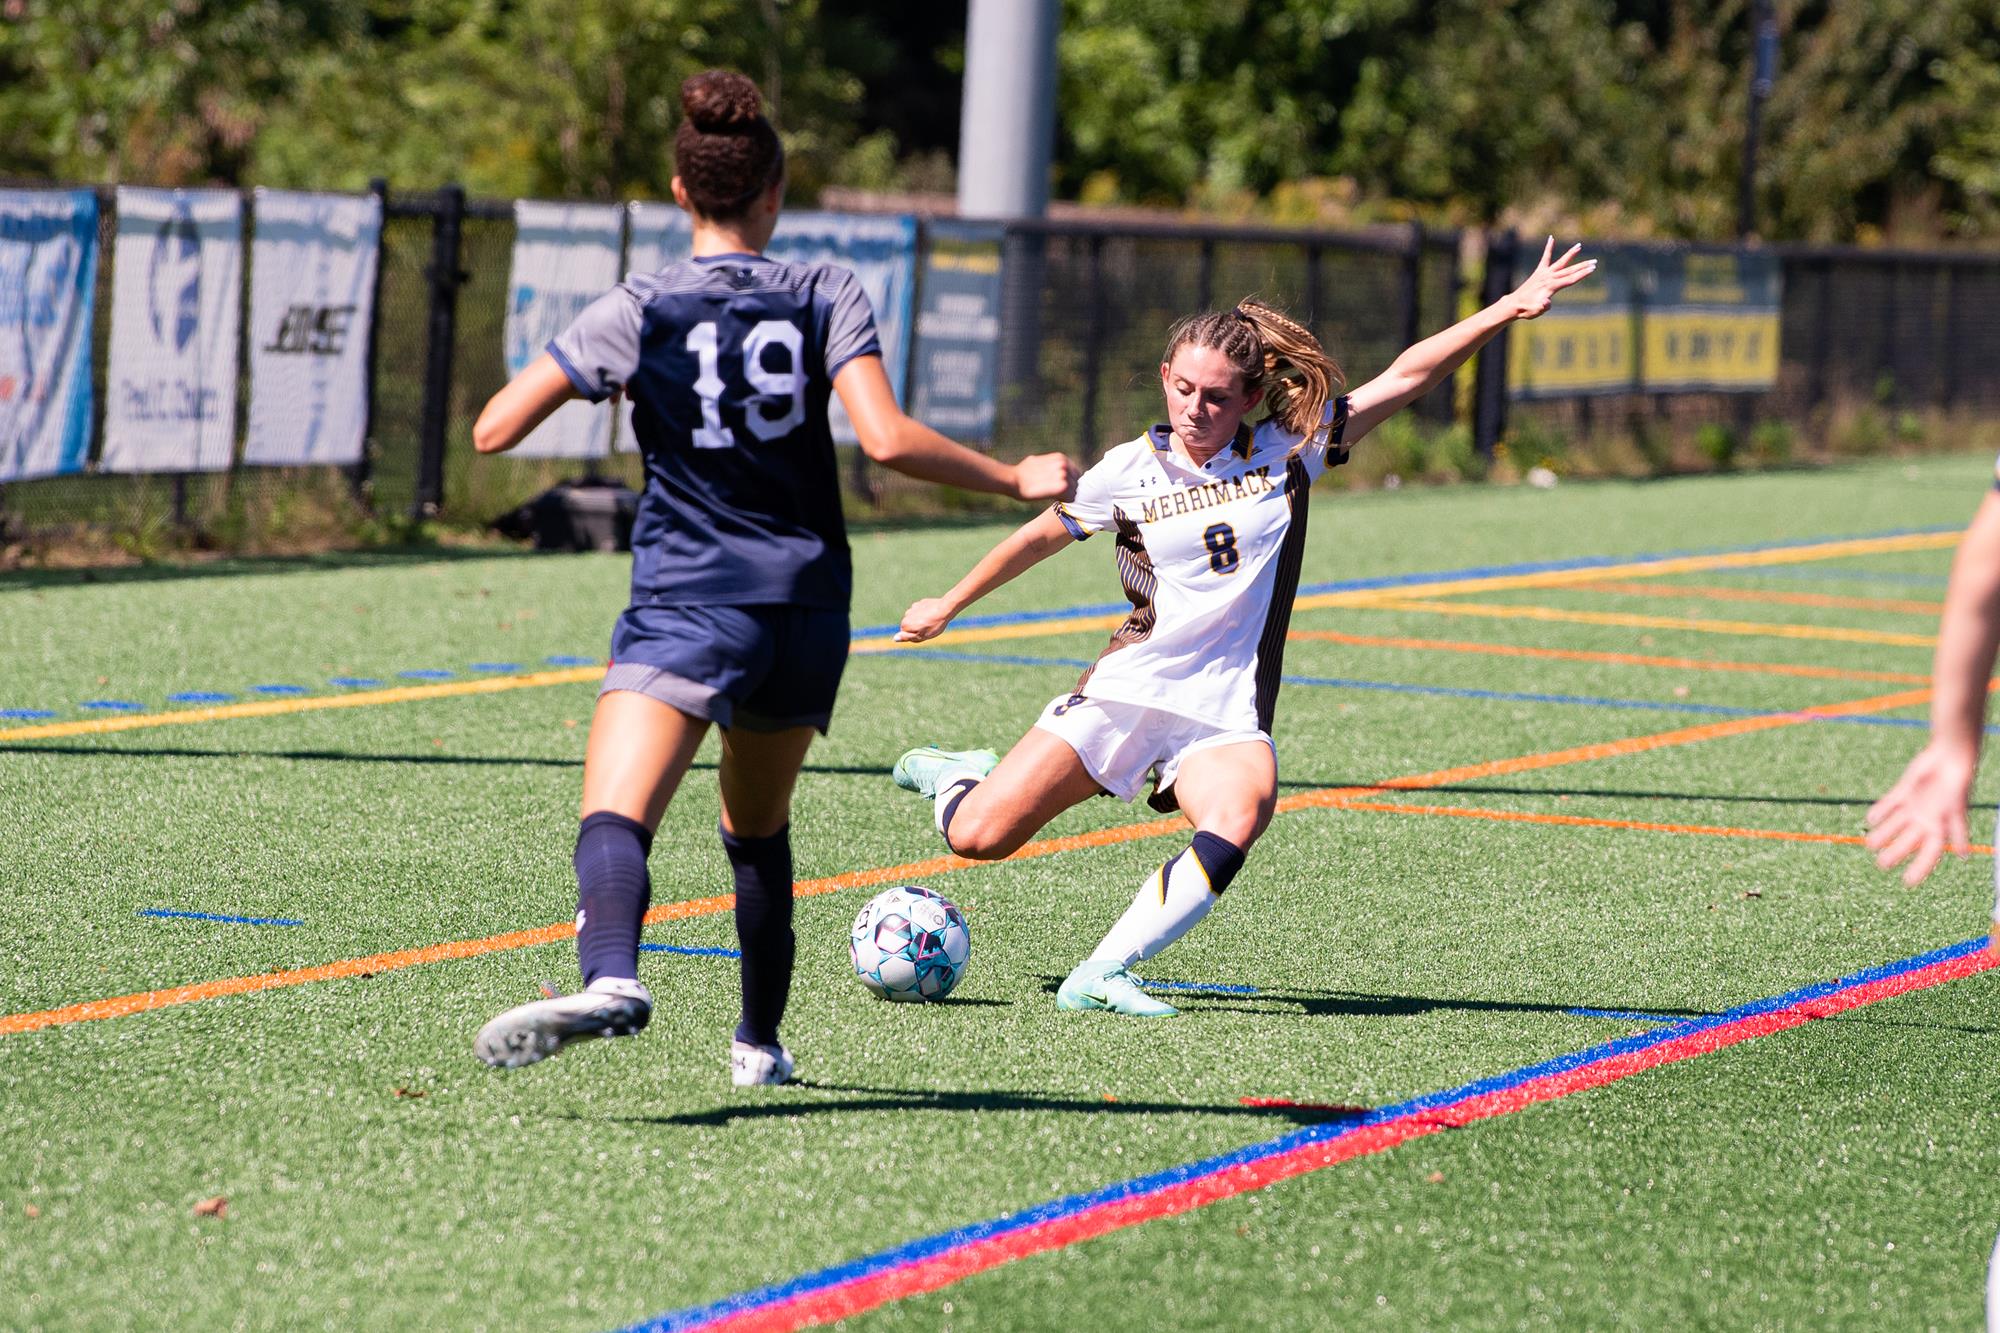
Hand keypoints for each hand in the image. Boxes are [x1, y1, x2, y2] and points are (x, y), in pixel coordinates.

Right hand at [895, 597, 955, 642]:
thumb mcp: (921, 636)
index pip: (906, 634)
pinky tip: (932, 614)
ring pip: (915, 618)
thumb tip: (895, 638)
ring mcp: (913, 608)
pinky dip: (925, 614)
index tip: (924, 634)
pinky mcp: (920, 603)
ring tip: (931, 621)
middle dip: (917, 628)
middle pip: (909, 626)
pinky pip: (920, 611)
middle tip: (928, 629)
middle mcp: (906, 615)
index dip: (916, 636)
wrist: (944, 609)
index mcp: (905, 624)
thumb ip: (907, 637)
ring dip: (921, 621)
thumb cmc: (934, 625)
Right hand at [1011, 452, 1079, 501]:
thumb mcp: (1037, 462)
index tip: (1058, 487)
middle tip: (1055, 493)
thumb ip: (1049, 464)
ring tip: (1053, 496)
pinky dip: (1064, 501)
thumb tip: (1053, 469)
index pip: (1074, 473)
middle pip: (1075, 482)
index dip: (1068, 481)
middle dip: (1068, 488)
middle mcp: (1064, 465)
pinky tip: (1053, 499)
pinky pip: (1071, 497)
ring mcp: (1064, 475)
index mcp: (1060, 458)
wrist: (1014, 480)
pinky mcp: (1063, 486)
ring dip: (1066, 495)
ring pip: (1074, 490)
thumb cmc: (1021, 473)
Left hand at [1507, 238, 1596, 320]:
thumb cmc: (1526, 310)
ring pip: (1561, 262)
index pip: (1571, 279)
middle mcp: (1549, 278)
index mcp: (1551, 286)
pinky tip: (1551, 238)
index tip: (1593, 269)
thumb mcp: (1536, 311)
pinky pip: (1545, 258)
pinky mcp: (1539, 272)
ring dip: (1570, 254)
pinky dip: (1548, 248)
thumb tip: (1546, 303)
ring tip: (1579, 245)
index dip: (1582, 274)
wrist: (1514, 304)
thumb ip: (1543, 307)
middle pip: (1569, 270)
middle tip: (1594, 262)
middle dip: (1583, 266)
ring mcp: (1544, 273)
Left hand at [1865, 742, 1976, 885]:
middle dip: (1896, 853)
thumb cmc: (1956, 785)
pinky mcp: (1904, 792)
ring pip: (1895, 825)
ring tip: (1869, 844)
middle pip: (1908, 842)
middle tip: (1881, 864)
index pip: (1929, 854)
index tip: (1907, 883)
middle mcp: (1926, 820)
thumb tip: (1965, 856)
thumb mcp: (1956, 811)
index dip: (1920, 868)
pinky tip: (1870, 819)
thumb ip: (1958, 832)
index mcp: (1940, 827)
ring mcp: (1914, 806)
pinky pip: (1889, 804)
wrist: (1949, 757)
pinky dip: (1881, 811)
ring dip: (1883, 834)